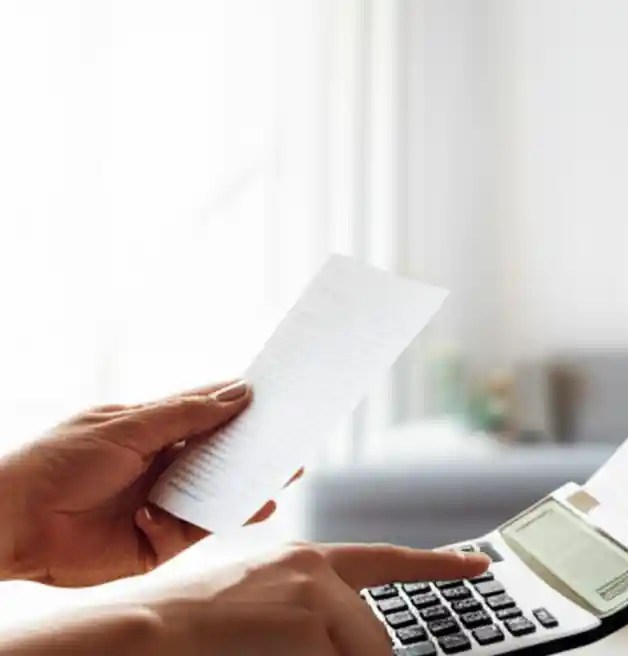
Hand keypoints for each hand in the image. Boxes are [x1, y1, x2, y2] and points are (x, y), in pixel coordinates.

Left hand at [0, 380, 296, 586]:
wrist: (14, 524)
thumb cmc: (58, 463)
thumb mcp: (127, 427)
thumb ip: (185, 415)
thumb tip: (238, 394)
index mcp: (147, 429)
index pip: (204, 411)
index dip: (239, 404)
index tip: (276, 396)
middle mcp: (157, 464)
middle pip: (217, 455)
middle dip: (254, 449)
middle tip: (293, 443)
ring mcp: (159, 502)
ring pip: (216, 493)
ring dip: (248, 486)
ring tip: (283, 478)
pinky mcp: (157, 540)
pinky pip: (199, 528)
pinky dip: (213, 519)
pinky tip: (229, 509)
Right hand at [0, 543, 491, 655]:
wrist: (142, 633)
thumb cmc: (189, 630)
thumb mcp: (260, 610)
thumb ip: (312, 615)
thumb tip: (359, 641)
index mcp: (303, 561)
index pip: (386, 561)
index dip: (438, 566)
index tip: (480, 565)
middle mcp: (317, 569)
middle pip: (374, 640)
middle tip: (284, 655)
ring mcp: (317, 595)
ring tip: (262, 654)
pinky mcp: (312, 621)